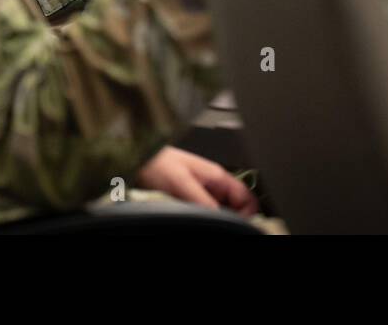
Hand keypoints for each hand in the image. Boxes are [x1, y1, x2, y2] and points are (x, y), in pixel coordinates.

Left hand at [136, 146, 258, 215]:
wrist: (140, 159)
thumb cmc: (158, 164)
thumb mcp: (182, 184)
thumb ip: (203, 200)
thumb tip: (222, 217)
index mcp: (217, 176)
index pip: (246, 196)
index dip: (248, 213)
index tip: (238, 226)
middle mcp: (214, 184)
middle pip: (236, 206)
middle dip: (232, 218)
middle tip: (220, 227)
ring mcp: (204, 191)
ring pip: (221, 211)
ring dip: (216, 219)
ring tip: (203, 222)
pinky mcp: (192, 198)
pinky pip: (207, 212)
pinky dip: (205, 218)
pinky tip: (194, 220)